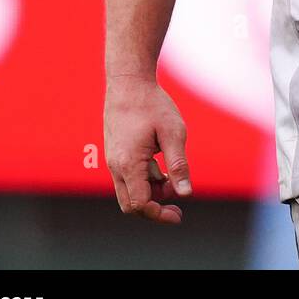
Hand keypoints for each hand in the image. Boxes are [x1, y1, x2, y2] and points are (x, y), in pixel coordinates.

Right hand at [104, 75, 191, 224]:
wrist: (128, 83)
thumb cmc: (152, 105)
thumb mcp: (173, 133)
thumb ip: (179, 165)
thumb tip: (185, 194)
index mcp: (128, 164)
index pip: (140, 204)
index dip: (159, 214)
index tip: (179, 214)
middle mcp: (116, 166)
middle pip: (131, 204)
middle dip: (155, 208)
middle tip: (178, 205)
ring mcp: (113, 160)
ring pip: (129, 191)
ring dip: (151, 192)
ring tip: (173, 179)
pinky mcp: (115, 154)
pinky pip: (128, 177)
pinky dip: (145, 179)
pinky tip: (162, 167)